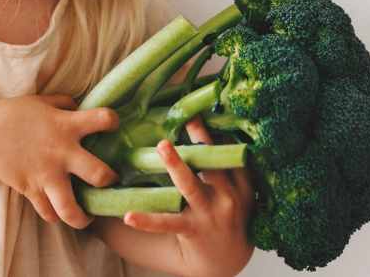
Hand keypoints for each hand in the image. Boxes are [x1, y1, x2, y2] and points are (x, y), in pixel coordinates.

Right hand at [0, 94, 119, 228]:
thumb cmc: (12, 114)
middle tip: (110, 182)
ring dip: (83, 217)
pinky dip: (55, 215)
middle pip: (99, 174)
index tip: (113, 125)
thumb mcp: (43, 102)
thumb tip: (82, 105)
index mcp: (67, 125)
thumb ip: (65, 104)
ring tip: (87, 217)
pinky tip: (58, 211)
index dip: (113, 121)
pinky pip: (48, 212)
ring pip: (71, 208)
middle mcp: (62, 152)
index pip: (103, 119)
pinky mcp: (31, 189)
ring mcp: (46, 174)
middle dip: (110, 180)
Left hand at [123, 117, 254, 276]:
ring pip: (192, 186)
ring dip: (177, 165)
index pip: (232, 151)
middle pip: (214, 163)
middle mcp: (229, 196)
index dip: (221, 130)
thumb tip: (210, 126)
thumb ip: (228, 165)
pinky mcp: (193, 231)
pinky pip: (167, 223)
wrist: (228, 262)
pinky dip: (147, 220)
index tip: (207, 108)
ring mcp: (210, 214)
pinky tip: (128, 215)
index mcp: (241, 183)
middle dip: (203, 139)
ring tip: (162, 147)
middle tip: (189, 116)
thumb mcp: (239, 192)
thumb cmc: (229, 218)